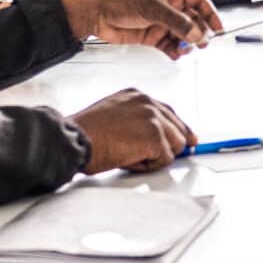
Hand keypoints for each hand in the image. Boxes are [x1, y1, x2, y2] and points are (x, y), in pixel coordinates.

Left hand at [60, 0, 223, 57]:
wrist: (94, 13)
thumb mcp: (153, 8)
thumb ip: (178, 23)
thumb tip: (199, 34)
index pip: (198, 1)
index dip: (210, 14)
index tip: (219, 28)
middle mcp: (167, 4)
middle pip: (192, 20)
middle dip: (198, 32)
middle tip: (203, 44)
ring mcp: (159, 20)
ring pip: (181, 34)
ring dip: (186, 43)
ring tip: (185, 50)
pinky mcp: (150, 34)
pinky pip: (168, 44)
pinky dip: (174, 50)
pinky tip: (175, 54)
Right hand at [69, 88, 196, 172]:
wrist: (74, 140)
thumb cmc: (86, 135)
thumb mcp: (114, 117)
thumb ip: (136, 121)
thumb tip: (155, 138)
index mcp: (137, 96)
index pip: (168, 112)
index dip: (178, 129)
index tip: (189, 139)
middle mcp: (148, 102)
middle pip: (178, 129)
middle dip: (168, 146)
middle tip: (152, 157)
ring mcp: (153, 118)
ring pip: (175, 145)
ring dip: (156, 157)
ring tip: (130, 156)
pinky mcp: (155, 135)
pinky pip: (165, 159)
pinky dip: (149, 165)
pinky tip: (129, 159)